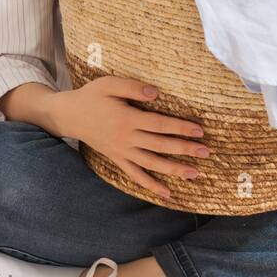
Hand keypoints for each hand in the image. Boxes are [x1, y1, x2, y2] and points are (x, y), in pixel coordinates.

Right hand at [50, 76, 210, 198]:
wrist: (69, 115)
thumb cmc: (92, 96)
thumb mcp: (110, 84)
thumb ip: (134, 88)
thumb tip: (156, 94)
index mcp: (127, 119)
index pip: (160, 125)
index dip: (180, 128)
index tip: (199, 131)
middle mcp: (126, 138)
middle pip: (160, 146)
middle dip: (184, 150)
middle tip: (207, 152)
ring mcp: (121, 151)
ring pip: (151, 163)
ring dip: (174, 170)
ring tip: (194, 174)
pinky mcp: (117, 159)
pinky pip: (135, 175)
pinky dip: (151, 185)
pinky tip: (167, 193)